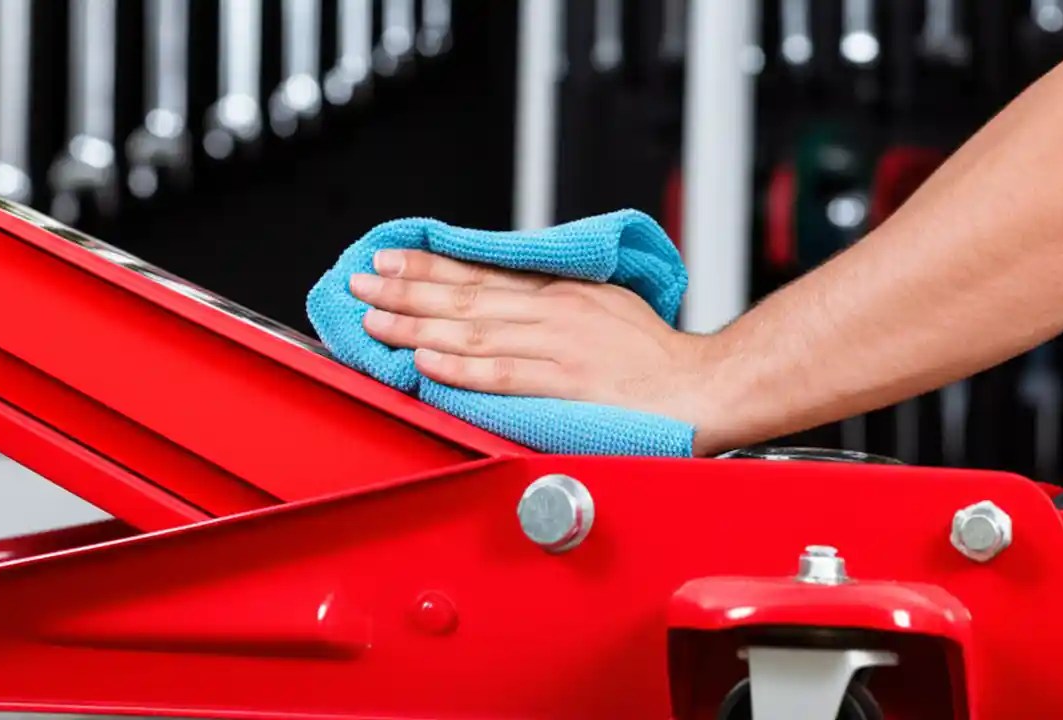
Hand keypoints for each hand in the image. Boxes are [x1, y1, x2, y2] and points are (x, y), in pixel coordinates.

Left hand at [348, 249, 724, 454]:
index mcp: (560, 293)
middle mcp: (554, 314)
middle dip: (407, 290)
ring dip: (418, 326)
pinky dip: (460, 369)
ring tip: (375, 322)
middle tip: (361, 284)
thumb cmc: (654, 354)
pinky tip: (425, 362)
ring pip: (474, 333)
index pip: (481, 274)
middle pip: (466, 298)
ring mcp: (559, 350)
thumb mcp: (605, 303)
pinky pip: (503, 375)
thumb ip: (555, 300)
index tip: (389, 260)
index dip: (430, 267)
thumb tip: (506, 296)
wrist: (700, 388)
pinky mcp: (566, 387)